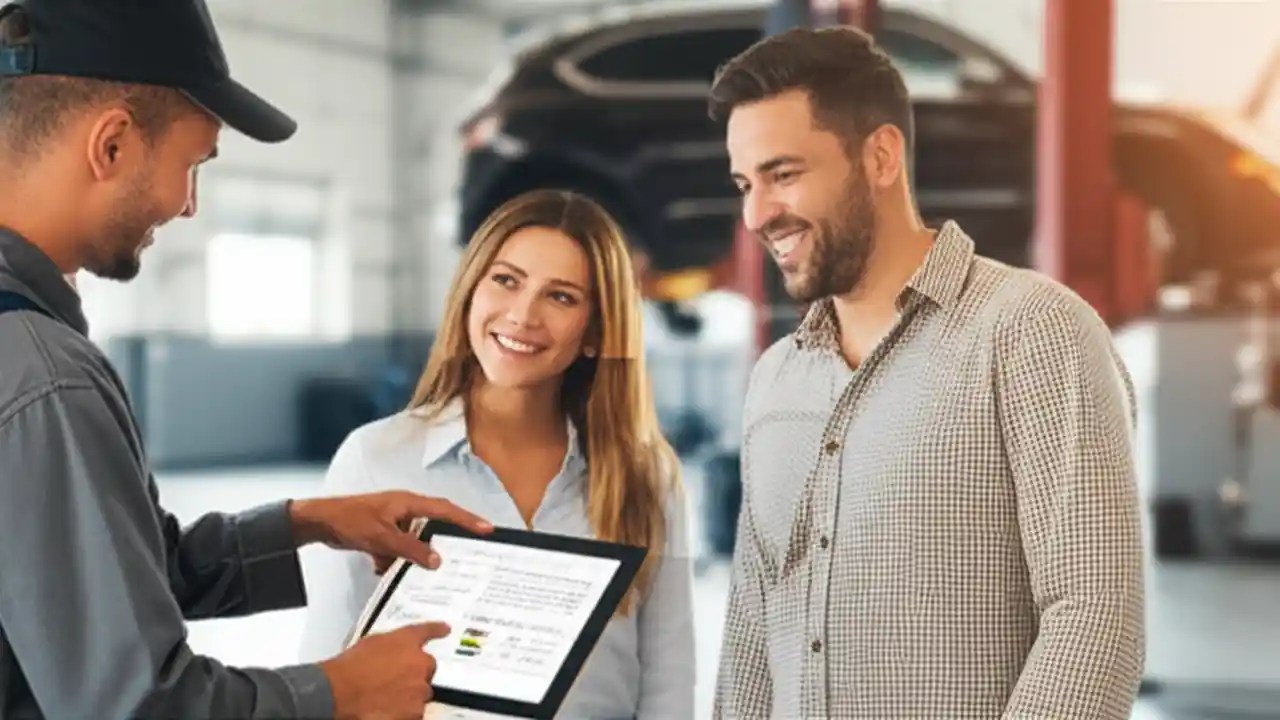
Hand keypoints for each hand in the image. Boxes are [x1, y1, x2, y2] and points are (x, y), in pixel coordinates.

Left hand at [290, 492, 492, 572]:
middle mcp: (405, 509)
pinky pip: (398, 547)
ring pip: (415, 539)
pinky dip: (395, 559)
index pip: (445, 510)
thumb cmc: (350, 521)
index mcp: (409, 503)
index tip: (486, 528)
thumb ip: (410, 549)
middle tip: (469, 550)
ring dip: (417, 554)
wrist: (320, 522)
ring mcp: (393, 520)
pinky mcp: (382, 532)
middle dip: (447, 538)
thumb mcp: (383, 538)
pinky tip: (388, 570)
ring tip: (427, 570)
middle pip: (435, 523)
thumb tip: (437, 560)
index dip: (467, 519)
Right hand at [321, 622, 450, 719]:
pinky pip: (415, 712)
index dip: (436, 629)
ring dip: (409, 695)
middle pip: (426, 669)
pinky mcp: (416, 712)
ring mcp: (420, 689)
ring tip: (384, 698)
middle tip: (391, 681)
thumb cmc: (349, 668)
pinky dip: (404, 712)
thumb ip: (391, 644)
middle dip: (413, 674)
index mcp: (407, 641)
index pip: (426, 632)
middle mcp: (419, 663)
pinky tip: (386, 709)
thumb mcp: (370, 644)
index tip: (444, 629)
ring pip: (421, 693)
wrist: (340, 692)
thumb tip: (394, 650)